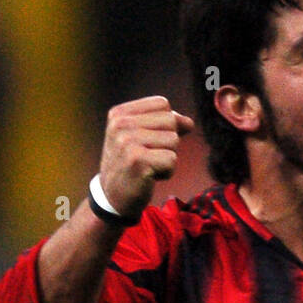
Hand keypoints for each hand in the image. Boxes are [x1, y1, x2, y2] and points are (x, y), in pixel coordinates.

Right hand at [98, 95, 194, 217]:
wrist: (113, 198)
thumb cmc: (131, 166)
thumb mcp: (141, 138)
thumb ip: (164, 126)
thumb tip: (189, 123)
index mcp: (119, 114)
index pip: (162, 104)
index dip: (168, 123)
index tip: (153, 141)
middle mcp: (121, 124)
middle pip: (170, 120)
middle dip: (169, 142)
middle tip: (150, 157)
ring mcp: (127, 141)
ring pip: (173, 140)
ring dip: (168, 158)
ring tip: (149, 166)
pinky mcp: (137, 160)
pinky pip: (172, 160)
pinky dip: (167, 172)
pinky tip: (150, 176)